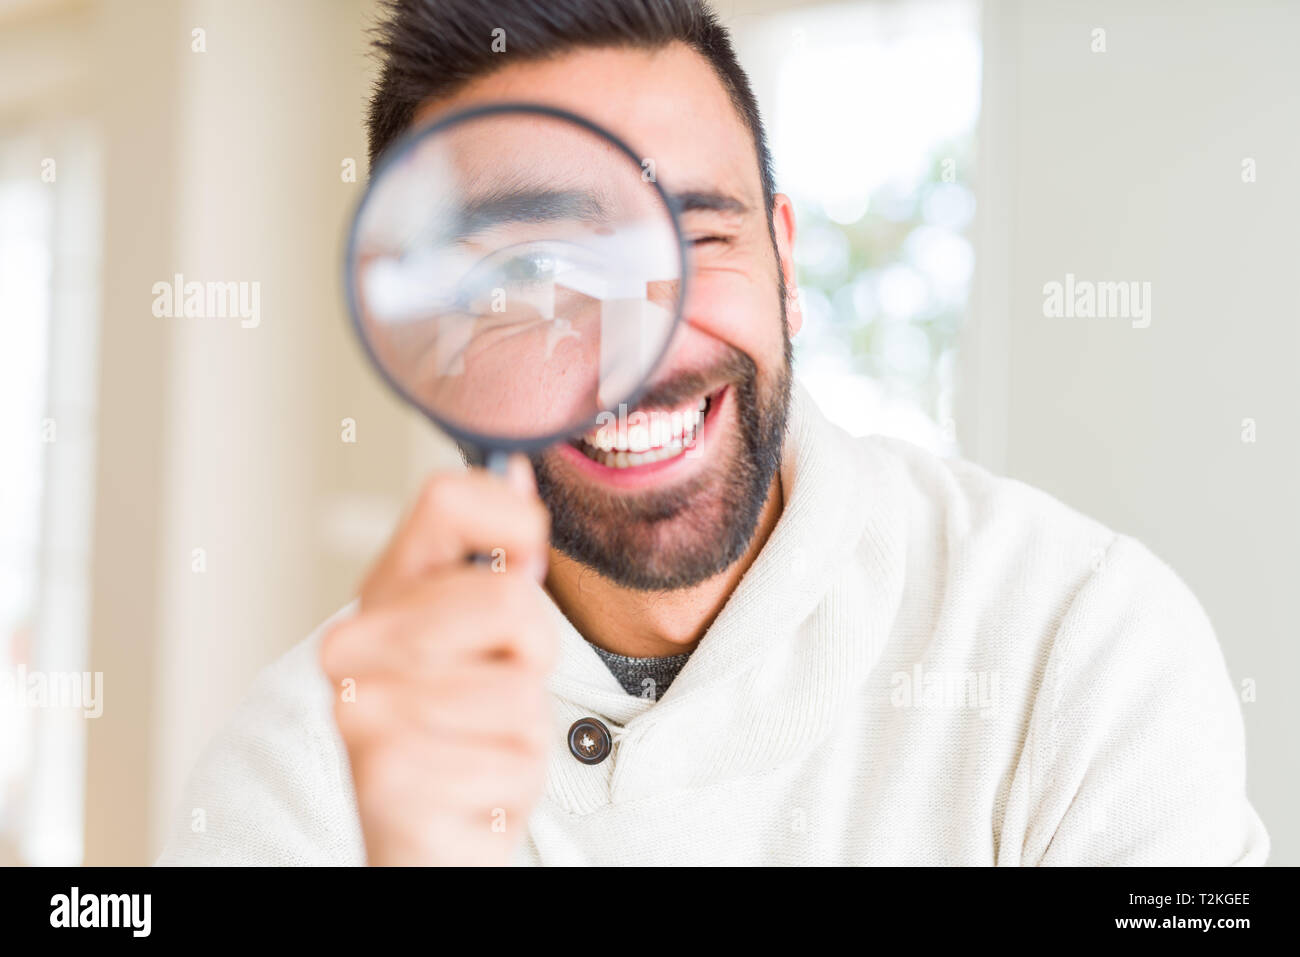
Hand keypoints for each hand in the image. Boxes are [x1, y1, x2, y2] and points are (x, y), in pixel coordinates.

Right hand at [320, 455, 555, 865]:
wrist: (416, 839)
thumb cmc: (451, 729)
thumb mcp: (473, 637)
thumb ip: (492, 557)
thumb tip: (520, 472)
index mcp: (381, 592)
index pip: (449, 498)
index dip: (515, 521)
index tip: (524, 562)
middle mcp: (353, 646)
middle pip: (509, 599)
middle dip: (531, 655)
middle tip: (497, 688)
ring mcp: (364, 715)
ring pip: (521, 690)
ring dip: (523, 728)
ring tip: (479, 742)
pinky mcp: (390, 786)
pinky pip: (516, 761)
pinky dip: (514, 783)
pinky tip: (472, 790)